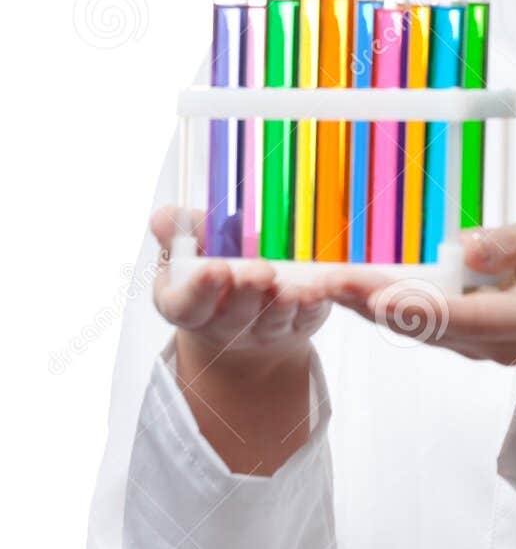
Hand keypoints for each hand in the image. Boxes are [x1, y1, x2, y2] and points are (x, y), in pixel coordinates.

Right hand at [150, 205, 331, 367]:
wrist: (244, 302)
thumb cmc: (211, 264)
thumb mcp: (188, 248)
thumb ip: (177, 232)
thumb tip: (164, 217)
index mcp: (187, 306)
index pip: (187, 305)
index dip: (200, 290)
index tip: (216, 268)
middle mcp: (223, 325)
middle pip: (234, 315)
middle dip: (247, 293)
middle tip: (261, 272)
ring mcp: (261, 331)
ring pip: (272, 320)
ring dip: (283, 303)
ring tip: (292, 286)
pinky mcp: (295, 327)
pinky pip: (305, 318)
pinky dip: (313, 305)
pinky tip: (319, 290)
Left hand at [322, 212, 515, 470]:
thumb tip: (466, 248)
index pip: (471, 317)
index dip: (421, 308)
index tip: (379, 296)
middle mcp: (501, 343)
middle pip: (429, 327)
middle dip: (374, 303)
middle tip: (325, 281)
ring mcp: (480, 347)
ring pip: (416, 328)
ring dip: (366, 305)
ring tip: (319, 281)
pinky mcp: (464, 340)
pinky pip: (418, 322)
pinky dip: (381, 304)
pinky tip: (344, 286)